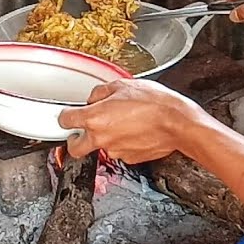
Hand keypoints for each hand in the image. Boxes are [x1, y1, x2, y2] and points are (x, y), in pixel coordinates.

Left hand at [57, 79, 211, 163]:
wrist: (178, 123)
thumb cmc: (155, 103)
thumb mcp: (123, 85)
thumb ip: (101, 92)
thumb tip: (94, 98)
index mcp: (94, 118)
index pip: (65, 120)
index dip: (65, 116)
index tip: (68, 115)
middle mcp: (101, 138)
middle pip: (74, 148)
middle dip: (75, 139)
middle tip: (82, 130)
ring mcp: (115, 151)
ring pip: (100, 148)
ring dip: (105, 137)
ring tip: (123, 123)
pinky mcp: (129, 159)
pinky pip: (119, 150)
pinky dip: (123, 142)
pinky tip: (135, 131)